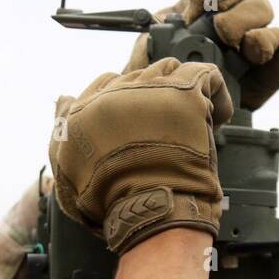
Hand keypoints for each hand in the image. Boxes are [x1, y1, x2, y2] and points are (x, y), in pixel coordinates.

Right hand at [49, 59, 232, 254]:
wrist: (147, 208)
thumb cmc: (109, 200)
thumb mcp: (67, 168)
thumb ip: (63, 127)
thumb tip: (65, 98)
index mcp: (87, 107)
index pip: (107, 82)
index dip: (127, 99)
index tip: (140, 118)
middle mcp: (117, 91)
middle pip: (139, 74)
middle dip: (153, 97)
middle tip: (165, 129)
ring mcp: (152, 90)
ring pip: (170, 70)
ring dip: (180, 92)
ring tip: (188, 124)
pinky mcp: (185, 94)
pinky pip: (206, 75)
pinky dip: (215, 92)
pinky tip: (216, 115)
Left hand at [124, 0, 278, 110]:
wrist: (165, 134)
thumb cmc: (152, 93)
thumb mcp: (143, 63)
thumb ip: (154, 43)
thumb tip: (166, 21)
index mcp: (201, 13)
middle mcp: (230, 27)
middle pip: (251, 5)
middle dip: (240, 15)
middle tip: (224, 33)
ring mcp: (249, 52)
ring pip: (269, 29)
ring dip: (263, 37)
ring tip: (252, 50)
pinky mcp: (265, 78)